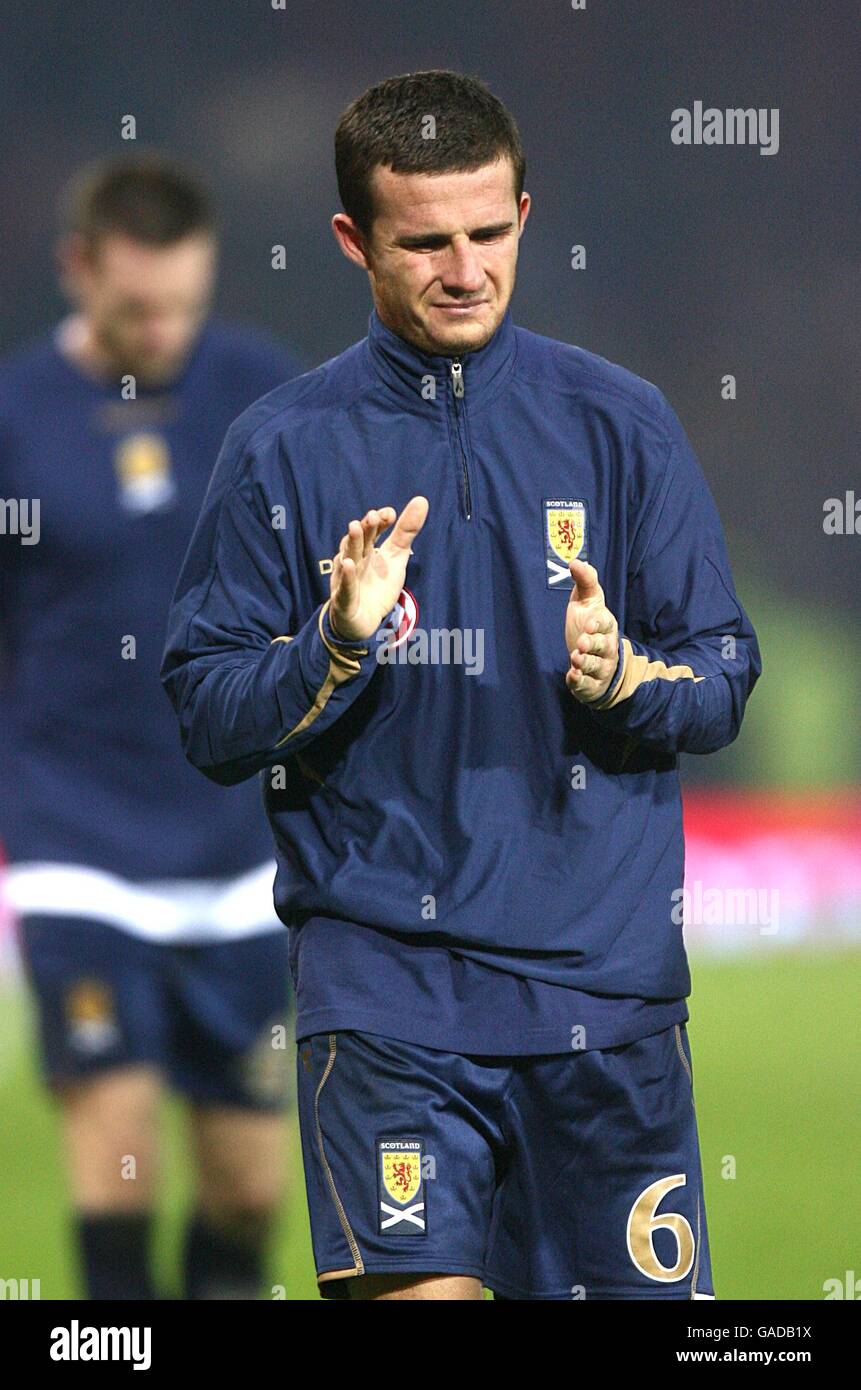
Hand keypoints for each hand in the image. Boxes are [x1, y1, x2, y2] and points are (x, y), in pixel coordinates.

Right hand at [329, 496, 428, 641]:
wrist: (363, 621)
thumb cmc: (377, 585)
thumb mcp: (396, 557)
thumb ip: (406, 531)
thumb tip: (422, 499)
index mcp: (366, 550)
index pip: (371, 531)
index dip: (379, 522)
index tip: (390, 514)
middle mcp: (354, 561)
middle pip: (359, 542)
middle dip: (365, 529)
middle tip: (373, 516)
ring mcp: (346, 580)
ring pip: (348, 559)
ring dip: (352, 543)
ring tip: (355, 526)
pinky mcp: (344, 601)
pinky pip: (345, 588)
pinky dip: (345, 577)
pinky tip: (347, 564)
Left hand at [564, 558, 619, 702]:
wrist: (593, 657)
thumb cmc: (588, 625)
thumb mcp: (587, 601)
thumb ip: (585, 581)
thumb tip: (575, 560)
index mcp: (606, 625)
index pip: (606, 624)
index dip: (598, 624)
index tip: (589, 623)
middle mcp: (606, 647)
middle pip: (603, 646)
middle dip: (593, 645)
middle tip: (581, 644)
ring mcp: (600, 667)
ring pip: (597, 667)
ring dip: (586, 664)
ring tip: (576, 659)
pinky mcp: (591, 684)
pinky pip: (588, 685)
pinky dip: (581, 682)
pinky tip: (572, 677)